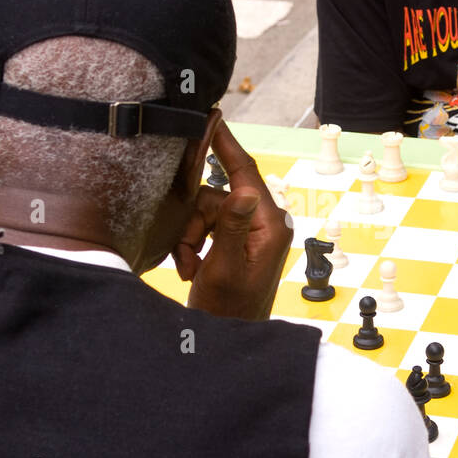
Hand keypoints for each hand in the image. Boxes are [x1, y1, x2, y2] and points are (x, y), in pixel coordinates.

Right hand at [172, 121, 292, 319]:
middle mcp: (264, 223)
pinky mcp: (238, 241)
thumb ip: (232, 227)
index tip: (211, 116)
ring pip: (206, 211)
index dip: (225, 143)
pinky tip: (192, 269)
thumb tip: (242, 191)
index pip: (245, 171)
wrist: (227, 341)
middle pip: (216, 195)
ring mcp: (251, 232)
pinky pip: (207, 226)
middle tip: (187, 254)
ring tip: (189, 268)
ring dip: (190, 237)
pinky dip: (193, 245)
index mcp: (269, 225)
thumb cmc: (229, 310)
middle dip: (194, 222)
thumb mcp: (224, 268)